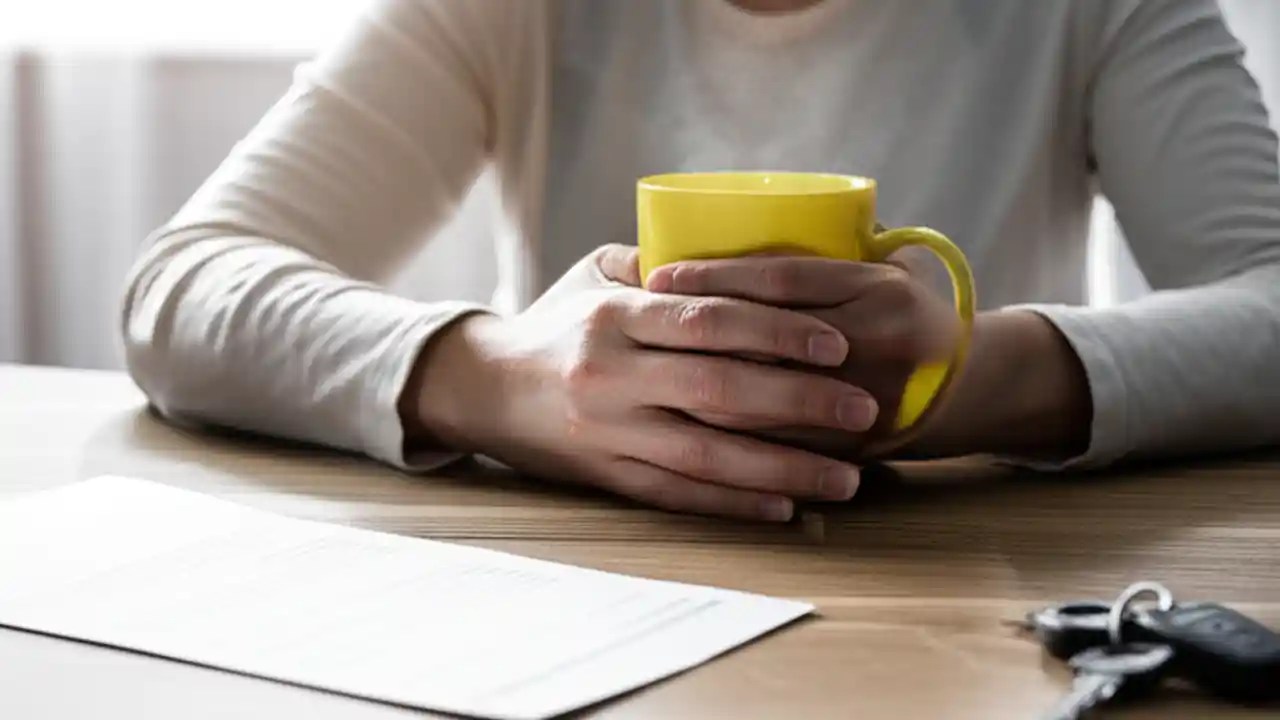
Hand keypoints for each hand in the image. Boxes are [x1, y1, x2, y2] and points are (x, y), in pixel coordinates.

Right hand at [403, 245, 879, 521]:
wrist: (482, 388)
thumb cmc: (554, 324)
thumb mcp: (594, 275)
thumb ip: (660, 265)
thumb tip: (738, 251)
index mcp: (616, 316)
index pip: (709, 321)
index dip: (778, 332)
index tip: (836, 345)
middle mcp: (613, 374)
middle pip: (721, 391)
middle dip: (800, 403)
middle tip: (864, 411)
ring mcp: (609, 431)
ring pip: (707, 455)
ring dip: (783, 469)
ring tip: (846, 479)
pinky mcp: (605, 475)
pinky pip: (677, 494)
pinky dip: (733, 503)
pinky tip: (784, 507)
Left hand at [642, 255, 960, 457]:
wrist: (971, 386)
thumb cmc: (902, 316)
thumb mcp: (874, 274)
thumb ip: (813, 265)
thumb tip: (720, 239)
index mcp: (876, 288)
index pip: (779, 279)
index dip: (713, 277)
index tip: (658, 276)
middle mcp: (878, 338)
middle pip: (762, 342)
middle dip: (692, 339)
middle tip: (636, 333)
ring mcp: (870, 396)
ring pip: (764, 398)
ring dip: (699, 392)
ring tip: (647, 379)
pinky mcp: (859, 443)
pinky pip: (780, 444)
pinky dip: (732, 437)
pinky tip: (685, 428)